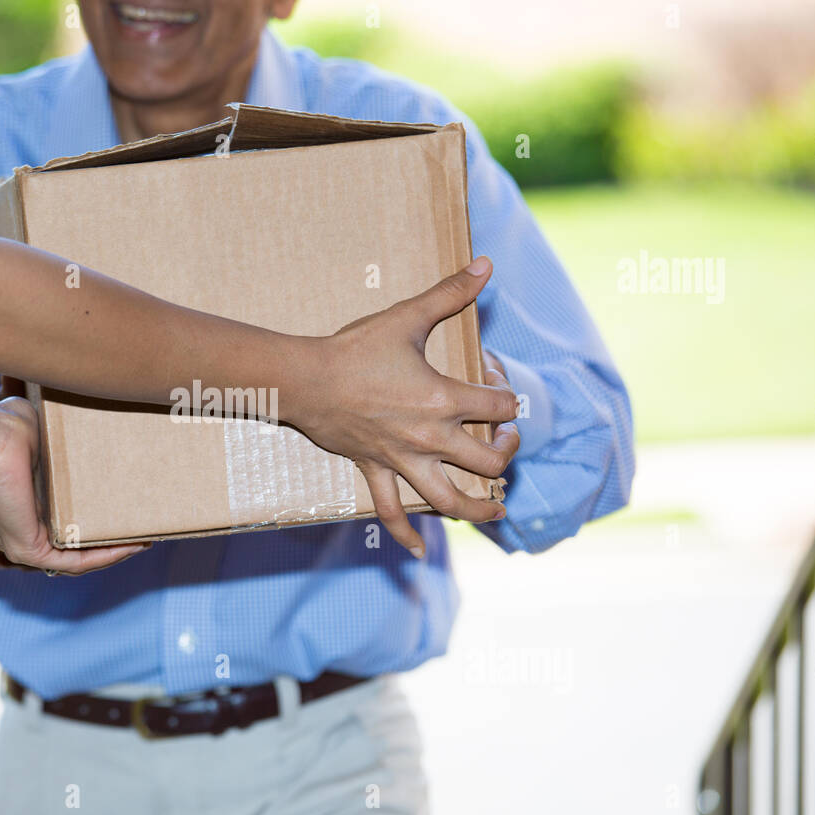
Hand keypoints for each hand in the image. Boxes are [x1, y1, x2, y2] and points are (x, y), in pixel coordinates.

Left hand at [0, 396, 149, 574]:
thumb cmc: (10, 426)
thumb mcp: (44, 430)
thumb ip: (62, 433)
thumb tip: (84, 405)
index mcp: (26, 505)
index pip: (67, 527)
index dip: (100, 525)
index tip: (129, 515)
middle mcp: (23, 529)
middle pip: (76, 548)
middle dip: (113, 543)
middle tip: (143, 532)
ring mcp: (24, 544)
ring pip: (78, 560)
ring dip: (115, 552)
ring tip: (144, 540)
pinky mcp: (29, 551)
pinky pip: (75, 563)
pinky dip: (106, 556)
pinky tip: (132, 544)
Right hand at [293, 256, 518, 555]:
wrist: (305, 379)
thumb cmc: (355, 349)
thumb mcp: (406, 318)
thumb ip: (449, 293)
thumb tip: (485, 264)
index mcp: (445, 401)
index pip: (500, 406)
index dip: (509, 395)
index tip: (497, 383)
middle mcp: (430, 438)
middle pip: (488, 462)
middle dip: (506, 454)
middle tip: (504, 444)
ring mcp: (403, 460)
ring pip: (450, 500)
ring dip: (479, 511)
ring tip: (497, 511)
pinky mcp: (376, 471)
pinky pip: (393, 512)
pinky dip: (408, 534)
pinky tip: (419, 551)